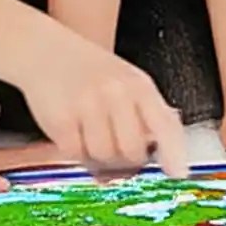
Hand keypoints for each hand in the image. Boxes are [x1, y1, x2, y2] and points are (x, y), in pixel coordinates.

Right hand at [22, 44, 188, 179]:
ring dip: (101, 160)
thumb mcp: (130, 83)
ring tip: (96, 142)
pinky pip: (77, 155)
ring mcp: (87, 105)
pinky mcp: (60, 119)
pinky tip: (78, 138)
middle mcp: (116, 93)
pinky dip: (79, 154)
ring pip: (105, 157)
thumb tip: (169, 158)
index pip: (165, 125)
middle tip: (121, 157)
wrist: (46, 51)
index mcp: (139, 86)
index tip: (179, 174)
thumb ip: (151, 115)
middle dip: (129, 162)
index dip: (174, 154)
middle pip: (133, 151)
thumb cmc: (94, 73)